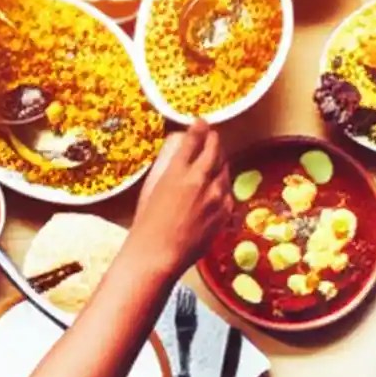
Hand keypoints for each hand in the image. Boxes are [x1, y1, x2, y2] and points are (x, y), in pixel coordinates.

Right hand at [132, 120, 232, 272]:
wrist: (158, 254)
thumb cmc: (147, 223)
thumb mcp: (152, 188)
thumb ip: (168, 169)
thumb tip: (179, 155)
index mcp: (177, 171)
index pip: (193, 139)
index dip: (199, 127)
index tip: (200, 122)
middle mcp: (199, 179)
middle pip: (214, 149)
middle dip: (214, 139)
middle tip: (212, 136)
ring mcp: (215, 196)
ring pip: (225, 169)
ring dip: (219, 162)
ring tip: (215, 160)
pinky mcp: (225, 212)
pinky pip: (228, 192)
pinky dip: (222, 186)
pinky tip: (216, 188)